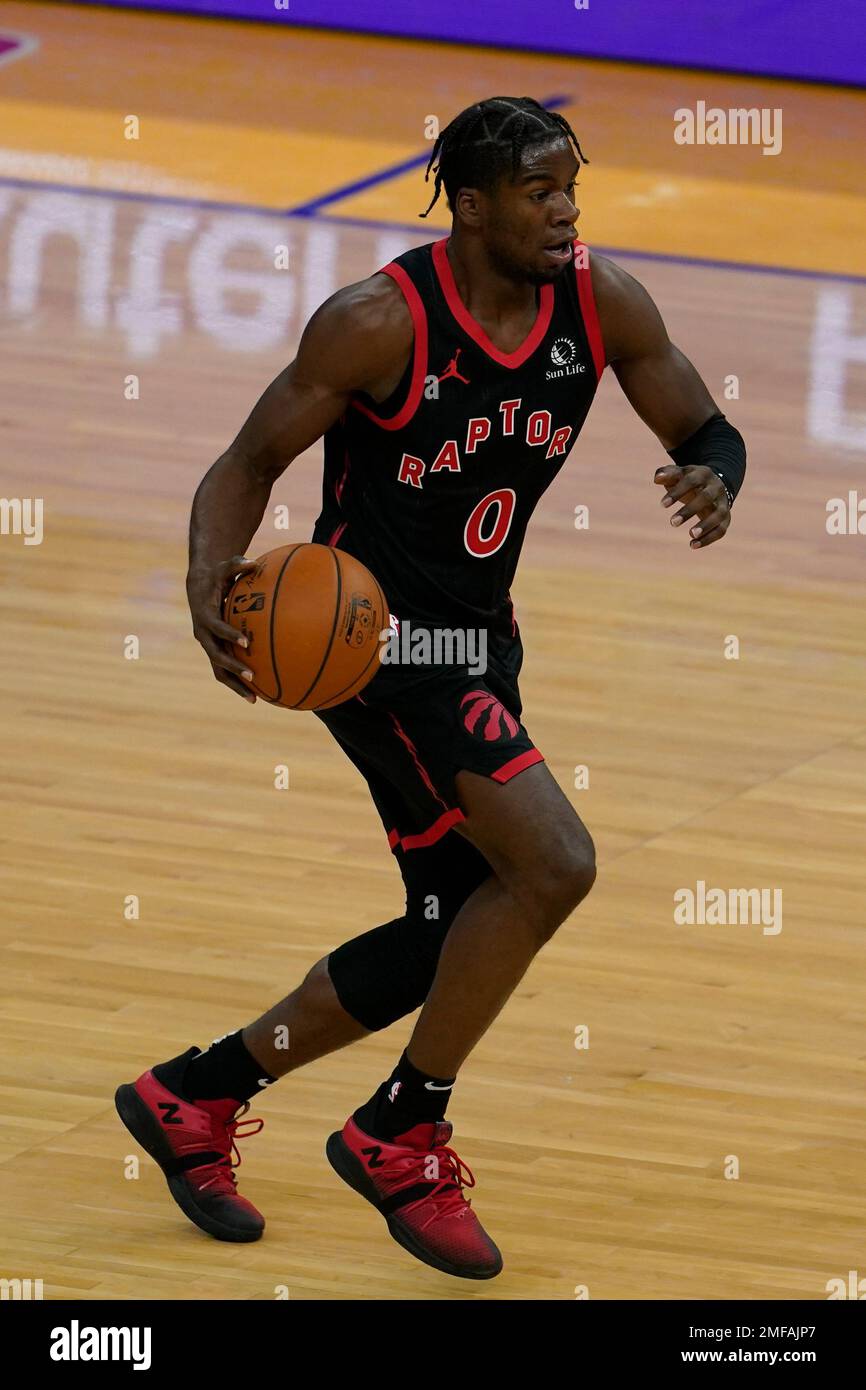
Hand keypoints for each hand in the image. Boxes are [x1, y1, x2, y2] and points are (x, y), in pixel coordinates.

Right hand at [187, 555, 258, 701]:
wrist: (198, 587)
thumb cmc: (215, 576)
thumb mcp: (224, 567)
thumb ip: (237, 564)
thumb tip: (254, 562)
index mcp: (205, 617)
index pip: (217, 629)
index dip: (230, 635)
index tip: (246, 642)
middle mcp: (204, 635)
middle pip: (216, 657)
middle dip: (234, 668)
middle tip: (252, 676)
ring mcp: (209, 646)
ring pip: (219, 671)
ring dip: (235, 685)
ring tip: (255, 699)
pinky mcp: (215, 651)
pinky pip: (225, 671)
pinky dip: (238, 683)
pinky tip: (258, 693)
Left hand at [654, 464, 729, 548]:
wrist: (714, 485)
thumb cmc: (689, 480)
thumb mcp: (679, 474)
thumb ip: (667, 473)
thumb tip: (657, 478)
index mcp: (703, 474)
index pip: (691, 481)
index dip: (677, 492)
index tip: (662, 505)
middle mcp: (716, 488)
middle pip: (706, 497)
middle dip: (690, 510)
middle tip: (672, 523)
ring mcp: (723, 503)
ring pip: (719, 514)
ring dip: (706, 525)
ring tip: (690, 535)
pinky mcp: (726, 518)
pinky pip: (721, 529)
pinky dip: (709, 538)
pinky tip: (693, 545)